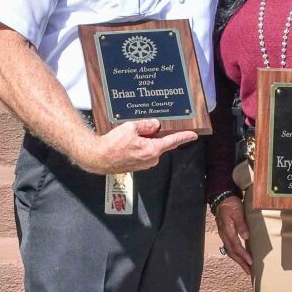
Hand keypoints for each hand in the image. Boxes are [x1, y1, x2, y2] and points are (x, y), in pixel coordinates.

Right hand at [76, 118, 198, 174]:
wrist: (98, 158)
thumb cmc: (112, 145)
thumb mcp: (131, 128)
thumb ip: (146, 125)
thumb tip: (156, 124)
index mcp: (152, 150)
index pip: (173, 141)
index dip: (184, 137)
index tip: (193, 135)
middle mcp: (151, 159)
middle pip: (160, 144)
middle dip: (155, 136)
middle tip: (142, 129)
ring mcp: (144, 164)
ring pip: (151, 149)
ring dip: (145, 142)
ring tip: (130, 137)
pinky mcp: (136, 166)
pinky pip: (143, 154)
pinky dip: (139, 147)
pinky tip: (127, 143)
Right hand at [212, 195, 251, 270]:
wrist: (222, 198)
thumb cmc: (231, 205)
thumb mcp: (238, 212)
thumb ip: (241, 224)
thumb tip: (246, 237)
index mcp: (228, 231)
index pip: (236, 246)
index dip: (243, 255)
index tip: (251, 262)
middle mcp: (225, 235)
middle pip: (232, 252)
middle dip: (241, 263)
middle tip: (249, 272)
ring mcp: (224, 235)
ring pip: (231, 251)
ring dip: (238, 260)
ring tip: (246, 267)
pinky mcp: (226, 234)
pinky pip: (230, 247)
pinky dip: (236, 254)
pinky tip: (240, 257)